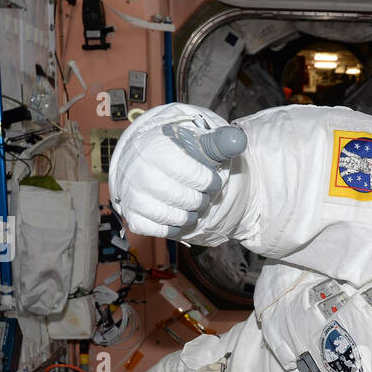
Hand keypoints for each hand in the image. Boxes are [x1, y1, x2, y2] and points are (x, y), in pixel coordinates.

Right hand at [107, 103, 238, 238]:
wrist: (144, 163)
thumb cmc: (177, 154)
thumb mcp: (198, 143)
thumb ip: (219, 142)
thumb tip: (238, 141)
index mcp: (157, 148)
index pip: (193, 175)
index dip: (208, 181)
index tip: (210, 180)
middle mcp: (140, 171)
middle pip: (186, 199)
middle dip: (200, 200)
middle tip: (200, 194)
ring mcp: (133, 195)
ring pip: (175, 217)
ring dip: (190, 215)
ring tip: (189, 203)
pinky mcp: (133, 217)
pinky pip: (162, 231)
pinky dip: (174, 226)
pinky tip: (174, 213)